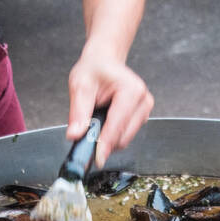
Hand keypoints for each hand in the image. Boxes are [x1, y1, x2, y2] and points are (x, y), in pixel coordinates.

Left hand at [67, 48, 153, 167]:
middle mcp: (143, 101)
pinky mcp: (142, 117)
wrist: (104, 61)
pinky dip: (112, 135)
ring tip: (96, 119)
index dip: (105, 144)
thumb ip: (78, 112)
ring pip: (124, 139)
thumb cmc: (94, 69)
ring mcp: (145, 110)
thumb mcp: (80, 86)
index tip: (96, 159)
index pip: (117, 125)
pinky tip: (104, 121)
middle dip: (103, 141)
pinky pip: (125, 136)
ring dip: (107, 138)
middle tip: (86, 133)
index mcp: (131, 90)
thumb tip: (74, 135)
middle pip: (122, 137)